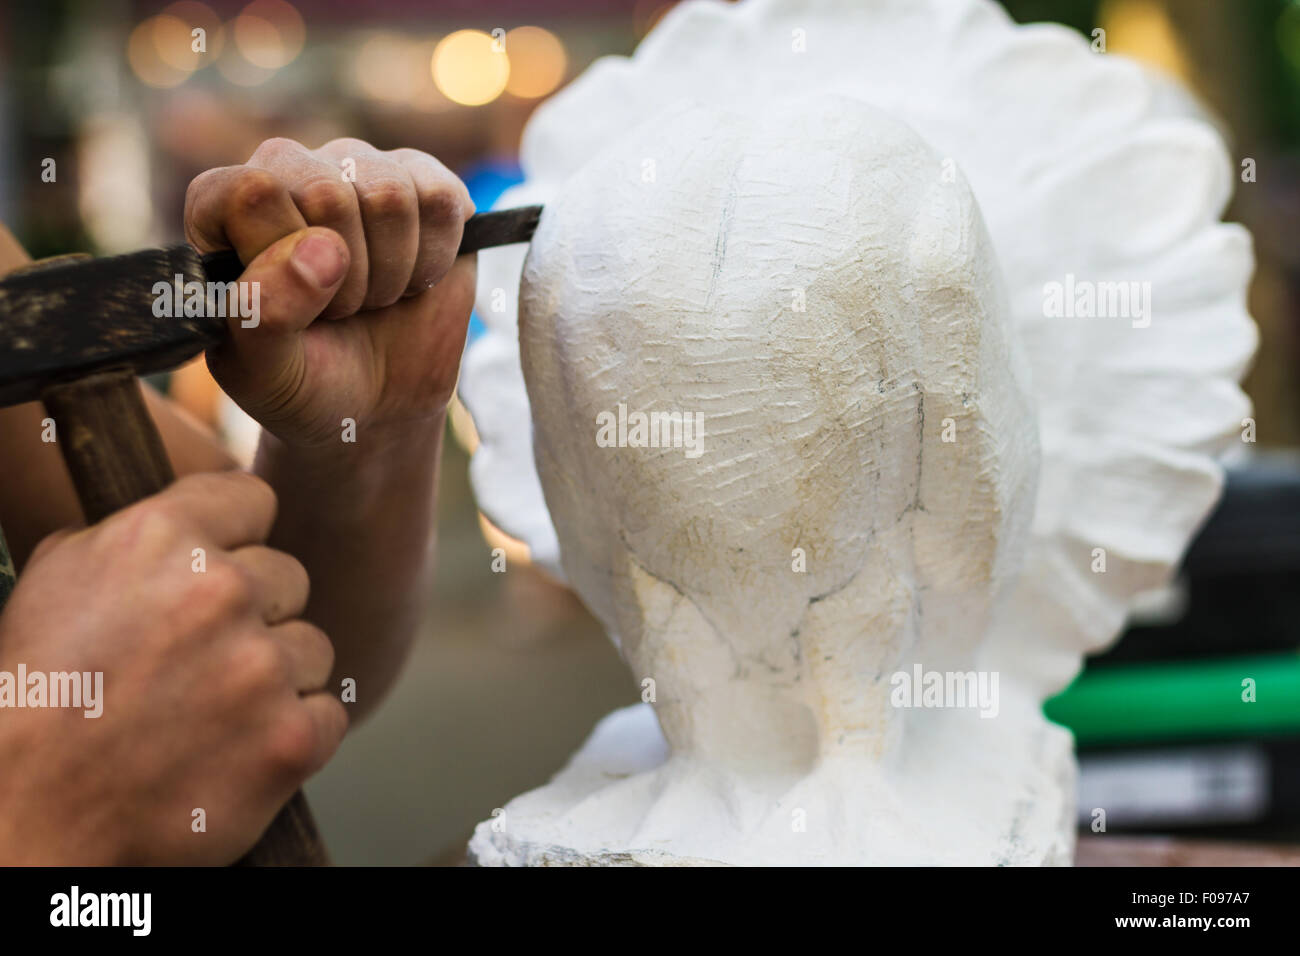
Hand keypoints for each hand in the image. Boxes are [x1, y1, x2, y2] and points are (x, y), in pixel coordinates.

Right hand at [0, 472, 345, 864]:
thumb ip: (138, 529)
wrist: (26, 812)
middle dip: (255, 614)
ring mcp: (261, 668)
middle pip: (290, 577)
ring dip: (276, 676)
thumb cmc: (37, 692)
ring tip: (211, 710)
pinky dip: (292, 733)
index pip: (254, 499)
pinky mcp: (291, 738)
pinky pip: (327, 713)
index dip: (236, 539)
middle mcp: (221, 591)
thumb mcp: (61, 575)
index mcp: (165, 538)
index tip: (215, 575)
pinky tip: (237, 748)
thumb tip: (198, 505)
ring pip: (312, 648)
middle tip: (199, 660)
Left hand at [184, 137, 476, 447]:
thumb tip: (324, 248)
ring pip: (391, 197)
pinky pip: (442, 201)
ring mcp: (361, 168)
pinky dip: (436, 259)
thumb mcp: (262, 372)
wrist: (374, 405)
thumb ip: (265, 313)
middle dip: (346, 278)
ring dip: (392, 272)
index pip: (253, 193)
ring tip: (373, 296)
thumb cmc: (304, 379)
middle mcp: (291, 170)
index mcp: (225, 203)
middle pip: (329, 195)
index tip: (291, 306)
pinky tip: (414, 278)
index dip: (284, 261)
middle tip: (339, 310)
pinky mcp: (425, 183)